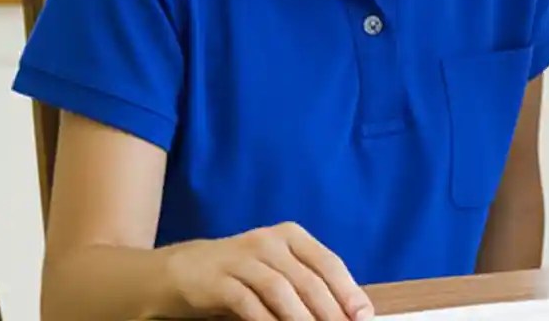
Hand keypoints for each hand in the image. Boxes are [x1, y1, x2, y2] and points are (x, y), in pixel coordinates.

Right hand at [165, 221, 373, 320]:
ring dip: (302, 319)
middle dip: (330, 312)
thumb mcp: (279, 271)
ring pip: (282, 291)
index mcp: (292, 236)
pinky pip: (248, 303)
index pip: (329, 263)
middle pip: (309, 280)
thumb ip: (309, 285)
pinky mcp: (219, 279)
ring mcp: (243, 258)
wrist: (185, 270)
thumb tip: (348, 313)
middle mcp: (270, 242)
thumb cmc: (243, 274)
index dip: (348, 291)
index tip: (363, 316)